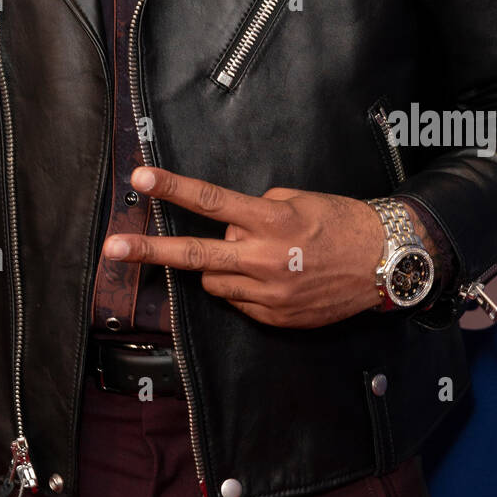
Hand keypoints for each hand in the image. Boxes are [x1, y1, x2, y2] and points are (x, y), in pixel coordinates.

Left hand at [102, 166, 385, 327]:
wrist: (385, 263)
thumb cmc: (342, 222)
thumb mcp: (298, 200)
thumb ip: (257, 211)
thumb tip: (230, 227)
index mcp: (270, 222)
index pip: (211, 202)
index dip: (172, 189)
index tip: (140, 178)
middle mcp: (264, 260)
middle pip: (195, 255)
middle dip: (149, 252)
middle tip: (111, 247)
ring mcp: (268, 294)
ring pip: (214, 280)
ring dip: (219, 265)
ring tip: (253, 254)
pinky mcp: (275, 318)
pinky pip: (239, 300)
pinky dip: (243, 286)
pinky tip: (273, 275)